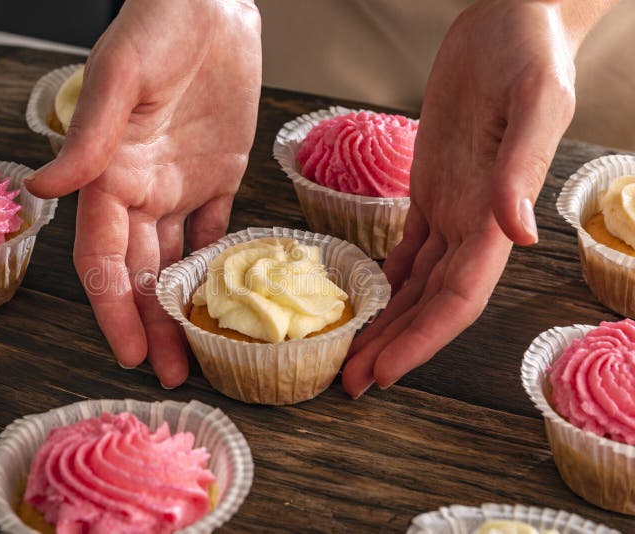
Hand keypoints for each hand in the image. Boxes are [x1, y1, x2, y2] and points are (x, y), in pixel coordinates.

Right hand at [26, 0, 260, 386]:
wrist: (210, 2)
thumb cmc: (157, 26)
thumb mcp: (121, 77)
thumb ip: (90, 138)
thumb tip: (43, 188)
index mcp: (110, 174)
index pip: (103, 257)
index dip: (113, 307)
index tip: (128, 352)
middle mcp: (141, 189)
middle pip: (140, 272)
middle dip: (151, 324)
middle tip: (170, 372)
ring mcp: (180, 186)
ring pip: (176, 261)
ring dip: (181, 308)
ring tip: (196, 354)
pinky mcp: (218, 175)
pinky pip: (216, 231)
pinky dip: (217, 266)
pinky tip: (223, 300)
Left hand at [342, 0, 593, 396]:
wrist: (510, 19)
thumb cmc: (530, 51)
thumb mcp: (532, 100)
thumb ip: (522, 166)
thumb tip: (516, 232)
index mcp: (494, 215)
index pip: (457, 298)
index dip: (422, 339)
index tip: (384, 372)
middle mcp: (472, 223)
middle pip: (430, 304)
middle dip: (393, 346)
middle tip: (351, 382)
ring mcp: (451, 208)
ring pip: (415, 284)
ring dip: (385, 322)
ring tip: (350, 354)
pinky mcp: (431, 188)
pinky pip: (405, 248)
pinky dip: (384, 280)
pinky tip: (365, 301)